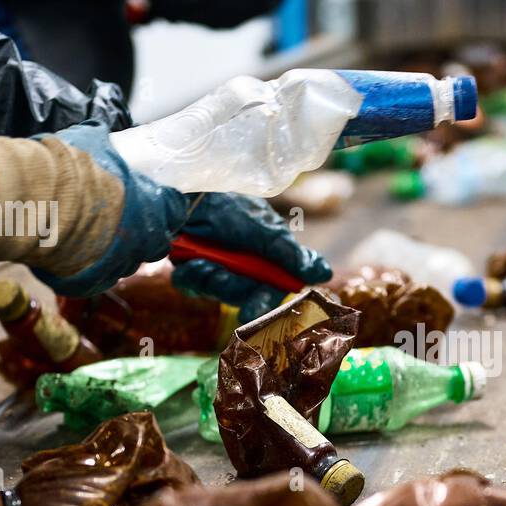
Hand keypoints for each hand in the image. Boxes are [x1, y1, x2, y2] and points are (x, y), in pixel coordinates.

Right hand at [34, 122, 189, 296]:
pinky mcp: (93, 279)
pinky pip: (100, 276)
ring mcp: (119, 264)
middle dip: (145, 232)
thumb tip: (99, 133)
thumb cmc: (68, 169)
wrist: (33, 201)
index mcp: (152, 208)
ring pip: (127, 261)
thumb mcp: (91, 142)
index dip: (166, 203)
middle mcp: (142, 241)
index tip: (155, 197)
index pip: (175, 209)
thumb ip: (103, 143)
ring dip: (117, 249)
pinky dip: (92, 266)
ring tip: (95, 233)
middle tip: (124, 217)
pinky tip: (78, 252)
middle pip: (155, 242)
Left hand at [170, 193, 331, 319]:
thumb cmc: (227, 208)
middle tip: (238, 298)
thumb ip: (292, 256)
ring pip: (219, 292)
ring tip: (207, 265)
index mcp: (263, 248)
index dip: (268, 297)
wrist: (181, 197)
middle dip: (240, 293)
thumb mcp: (265, 232)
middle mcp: (240, 257)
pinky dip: (194, 278)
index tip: (260, 309)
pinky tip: (191, 262)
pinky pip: (194, 286)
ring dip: (216, 283)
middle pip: (246, 293)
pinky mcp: (188, 265)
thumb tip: (325, 275)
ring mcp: (214, 261)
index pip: (274, 281)